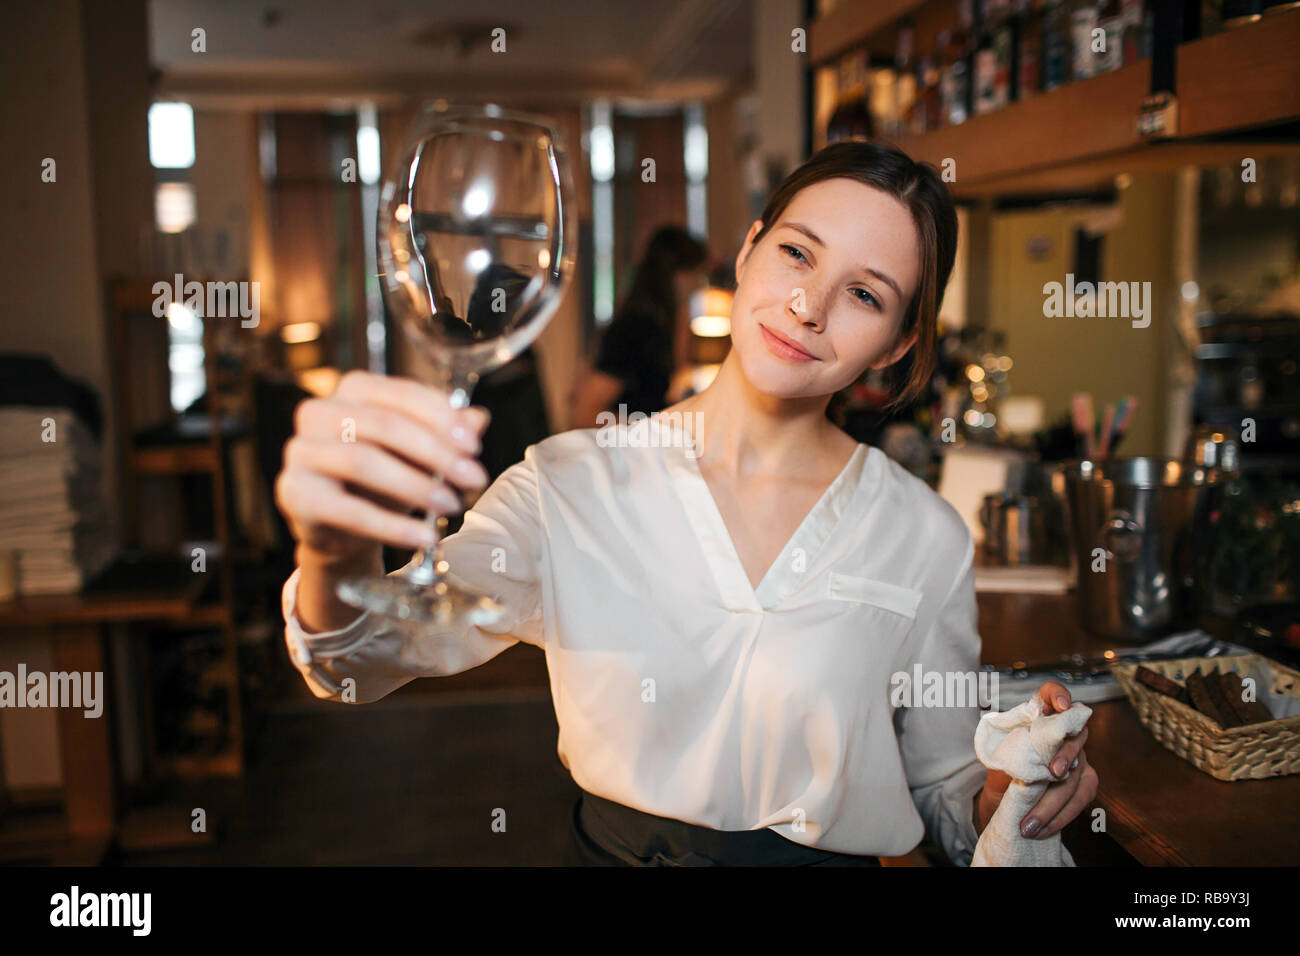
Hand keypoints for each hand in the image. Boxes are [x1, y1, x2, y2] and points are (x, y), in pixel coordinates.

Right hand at [274, 370, 491, 564]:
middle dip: (437, 453)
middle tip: (474, 479)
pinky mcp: (294, 494)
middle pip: (385, 425)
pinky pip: (349, 510)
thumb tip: (478, 418)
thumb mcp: (418, 453)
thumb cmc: (381, 479)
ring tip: (452, 506)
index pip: (402, 394)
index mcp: (352, 389)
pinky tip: (424, 537)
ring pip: (364, 462)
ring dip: (417, 486)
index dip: (442, 418)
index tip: (475, 446)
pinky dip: (393, 526)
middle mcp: (319, 412)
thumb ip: (445, 433)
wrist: (341, 528)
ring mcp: (300, 452)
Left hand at [975, 682, 1098, 838]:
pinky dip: (1062, 815)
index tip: (1061, 704)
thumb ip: (1010, 753)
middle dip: (1065, 755)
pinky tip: (1043, 829)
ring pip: (1078, 774)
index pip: (1050, 695)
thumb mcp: (997, 757)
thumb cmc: (1001, 768)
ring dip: (1056, 801)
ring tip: (1030, 823)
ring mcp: (1077, 755)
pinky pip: (1082, 796)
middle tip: (1052, 773)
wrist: (1002, 796)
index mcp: (1038, 717)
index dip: (1058, 694)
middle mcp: (1063, 732)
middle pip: (1073, 737)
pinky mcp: (1085, 779)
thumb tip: (1020, 762)